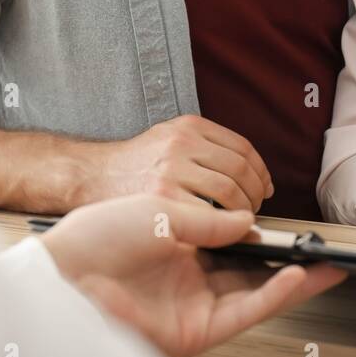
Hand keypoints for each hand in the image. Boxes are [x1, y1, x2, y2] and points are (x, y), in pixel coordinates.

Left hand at [41, 194, 344, 356]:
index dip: (266, 236)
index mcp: (178, 250)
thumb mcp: (157, 212)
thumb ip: (206, 221)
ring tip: (322, 265)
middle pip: (252, 273)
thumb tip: (247, 222)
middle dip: (290, 264)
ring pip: (256, 295)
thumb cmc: (91, 241)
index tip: (293, 227)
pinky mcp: (193, 332)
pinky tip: (293, 279)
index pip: (234, 244)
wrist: (58, 276)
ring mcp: (192, 307)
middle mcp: (188, 281)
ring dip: (291, 282)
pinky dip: (272, 297)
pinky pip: (243, 313)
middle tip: (321, 252)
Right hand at [67, 115, 273, 211]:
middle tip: (255, 208)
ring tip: (241, 220)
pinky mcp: (161, 196)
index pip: (243, 147)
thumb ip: (205, 146)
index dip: (261, 171)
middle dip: (256, 193)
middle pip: (240, 169)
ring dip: (244, 210)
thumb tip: (251, 170)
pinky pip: (208, 212)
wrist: (90, 176)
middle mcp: (182, 144)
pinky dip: (222, 223)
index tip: (265, 187)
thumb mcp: (168, 137)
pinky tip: (220, 230)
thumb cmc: (133, 165)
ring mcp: (172, 169)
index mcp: (189, 126)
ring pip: (230, 191)